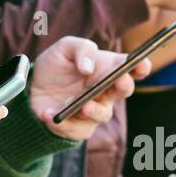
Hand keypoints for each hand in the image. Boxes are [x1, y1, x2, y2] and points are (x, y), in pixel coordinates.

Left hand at [29, 36, 149, 140]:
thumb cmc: (57, 64)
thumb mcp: (66, 47)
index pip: (132, 67)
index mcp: (108, 69)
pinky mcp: (78, 127)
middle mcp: (106, 91)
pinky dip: (61, 123)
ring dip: (94, 111)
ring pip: (102, 114)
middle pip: (124, 90)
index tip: (140, 63)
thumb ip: (82, 49)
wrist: (35, 86)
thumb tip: (88, 68)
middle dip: (124, 86)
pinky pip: (74, 129)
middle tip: (120, 81)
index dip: (140, 66)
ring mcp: (94, 110)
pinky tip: (48, 114)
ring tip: (83, 106)